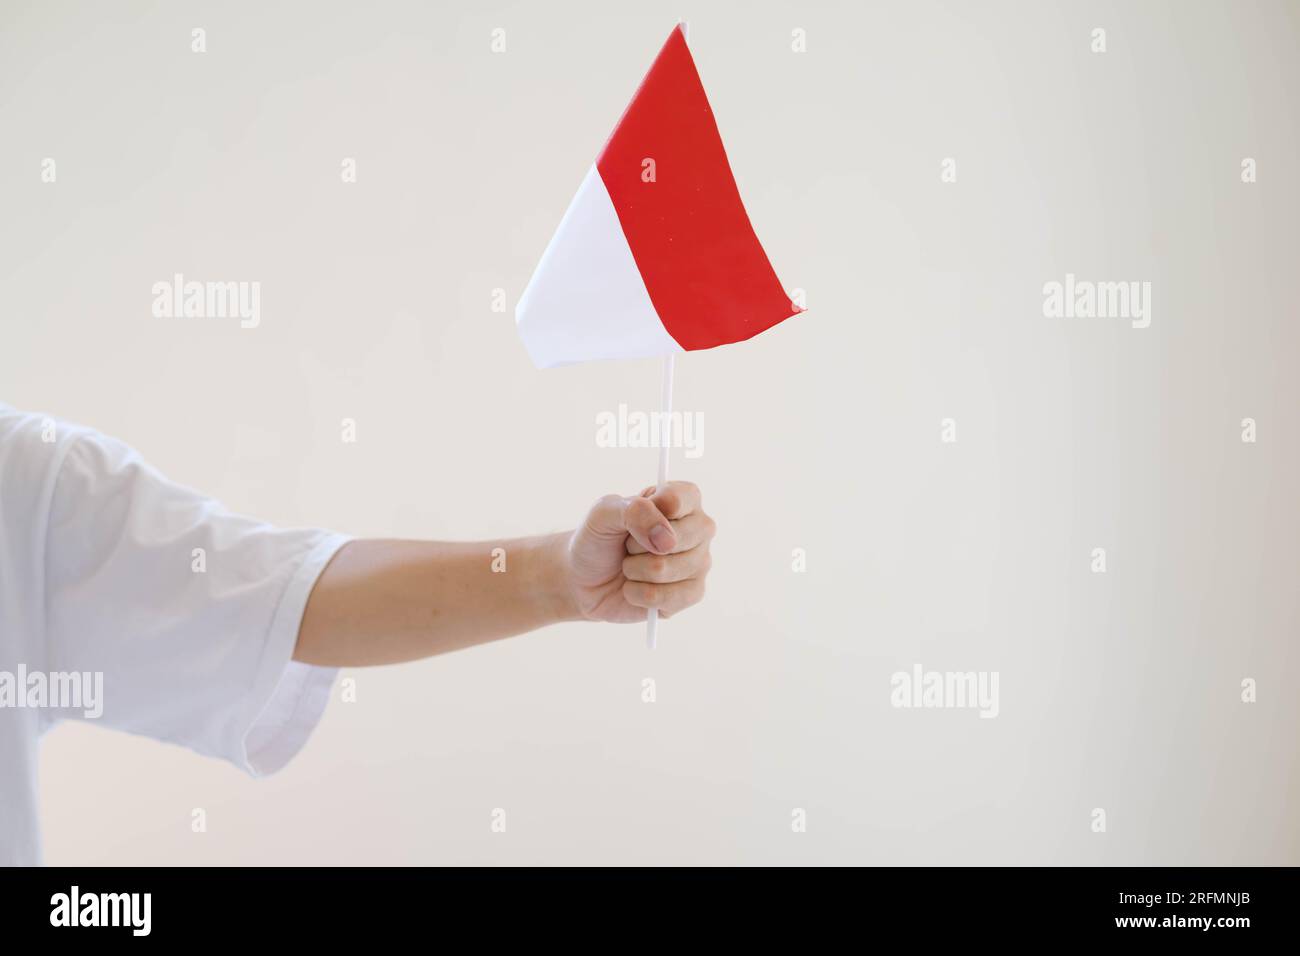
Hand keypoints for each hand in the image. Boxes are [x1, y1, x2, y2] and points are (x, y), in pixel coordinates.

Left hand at [564, 482, 715, 623]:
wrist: (585, 579)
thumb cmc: (599, 539)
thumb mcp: (604, 512)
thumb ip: (635, 511)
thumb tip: (666, 539)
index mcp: (685, 498)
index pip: (681, 498)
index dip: (651, 511)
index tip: (633, 517)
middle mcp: (699, 528)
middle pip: (674, 538)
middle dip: (636, 545)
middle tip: (629, 545)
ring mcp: (700, 562)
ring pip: (662, 569)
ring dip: (633, 570)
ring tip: (631, 566)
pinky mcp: (693, 593)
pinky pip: (663, 597)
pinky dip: (637, 593)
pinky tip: (636, 587)